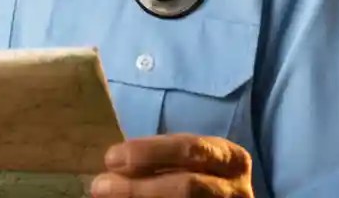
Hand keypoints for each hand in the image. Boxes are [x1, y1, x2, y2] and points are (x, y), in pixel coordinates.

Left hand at [91, 133, 253, 197]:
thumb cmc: (197, 174)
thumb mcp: (188, 161)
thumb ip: (159, 158)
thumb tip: (112, 163)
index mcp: (231, 158)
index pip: (191, 149)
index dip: (149, 152)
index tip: (111, 158)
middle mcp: (237, 189)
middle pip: (187, 187)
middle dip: (139, 187)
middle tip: (100, 185)